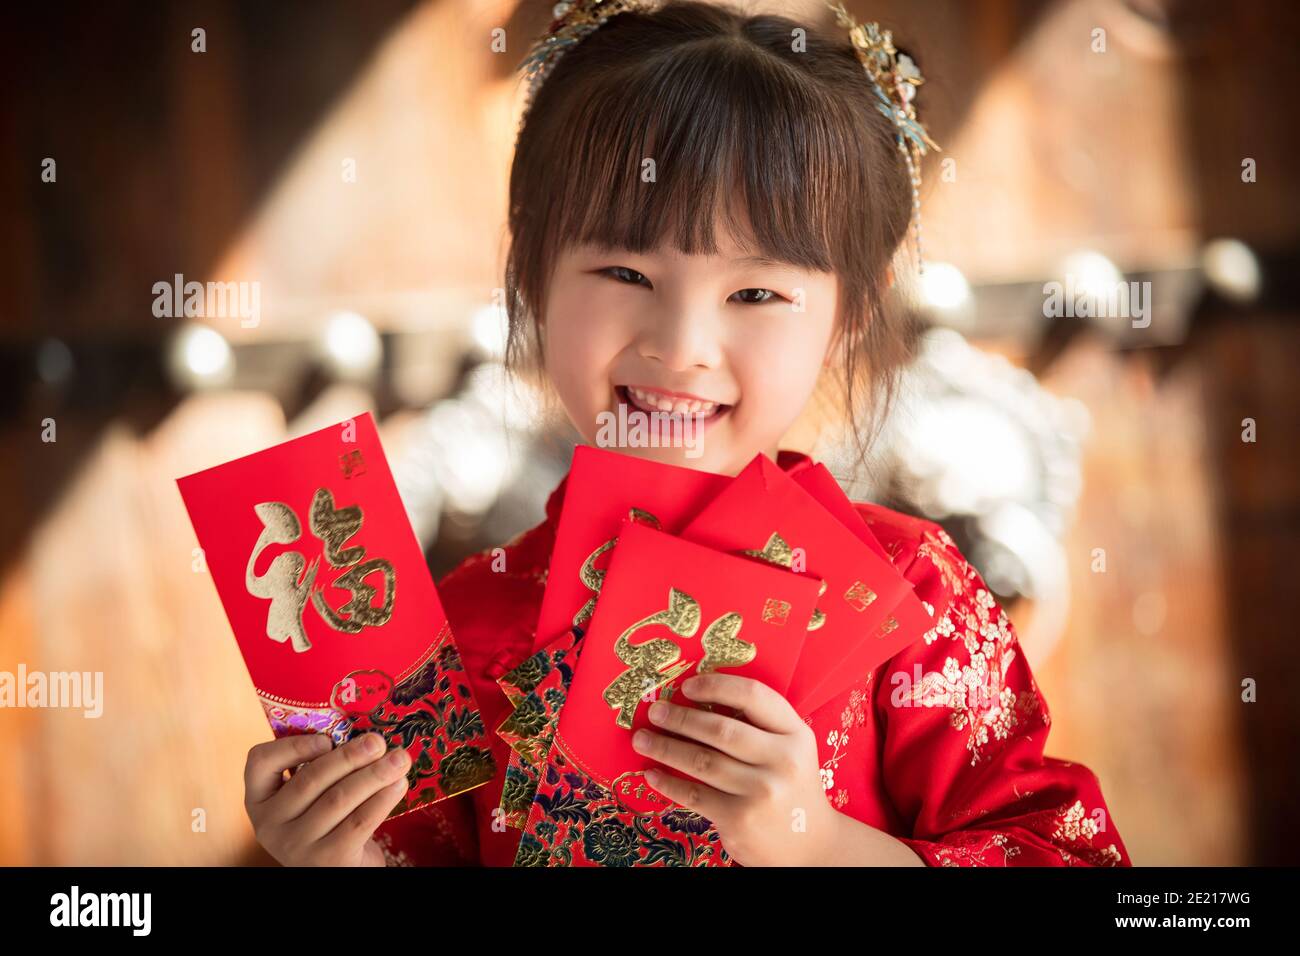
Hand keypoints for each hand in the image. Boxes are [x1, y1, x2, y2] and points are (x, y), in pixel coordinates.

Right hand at [243, 732, 411, 865]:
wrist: (339, 869)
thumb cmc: (326, 822)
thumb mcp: (311, 797)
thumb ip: (322, 769)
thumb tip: (365, 737)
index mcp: (260, 799)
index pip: (260, 762)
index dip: (292, 746)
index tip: (327, 738)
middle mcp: (270, 824)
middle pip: (311, 779)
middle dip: (350, 756)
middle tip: (378, 741)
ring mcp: (296, 845)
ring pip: (338, 799)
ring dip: (374, 774)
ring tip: (400, 759)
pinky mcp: (327, 860)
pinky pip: (359, 822)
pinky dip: (382, 799)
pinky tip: (399, 784)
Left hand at [631, 672, 838, 866]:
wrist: (812, 844)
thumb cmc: (790, 786)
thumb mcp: (789, 749)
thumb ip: (758, 725)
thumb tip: (696, 701)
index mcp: (795, 734)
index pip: (754, 696)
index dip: (716, 686)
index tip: (687, 686)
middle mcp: (782, 761)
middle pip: (720, 729)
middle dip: (680, 717)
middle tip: (655, 711)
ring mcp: (760, 792)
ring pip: (702, 760)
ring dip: (665, 747)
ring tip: (642, 739)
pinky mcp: (740, 819)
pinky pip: (694, 794)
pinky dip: (668, 782)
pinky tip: (652, 773)